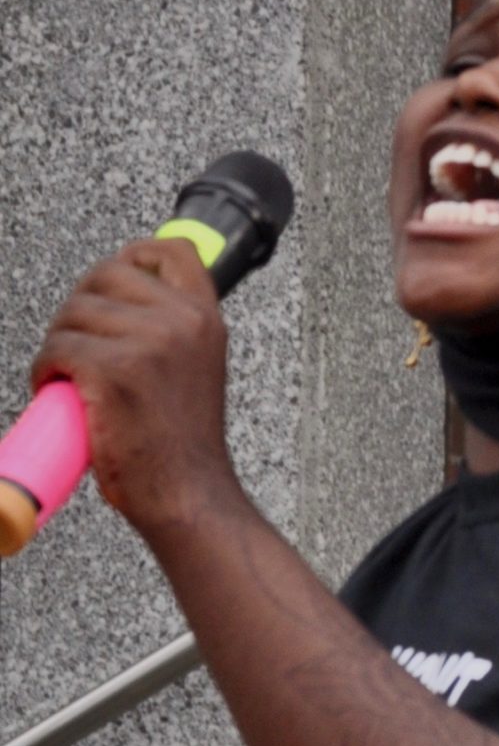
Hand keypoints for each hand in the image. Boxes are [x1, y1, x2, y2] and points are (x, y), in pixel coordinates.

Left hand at [31, 240, 235, 532]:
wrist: (187, 495)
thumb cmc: (183, 445)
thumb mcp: (198, 370)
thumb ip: (175, 331)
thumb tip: (126, 301)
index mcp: (206, 320)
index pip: (171, 251)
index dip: (135, 256)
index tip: (114, 284)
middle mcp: (181, 323)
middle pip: (105, 275)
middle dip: (81, 308)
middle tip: (81, 346)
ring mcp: (148, 343)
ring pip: (72, 315)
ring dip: (60, 345)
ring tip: (73, 378)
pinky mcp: (111, 369)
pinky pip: (56, 349)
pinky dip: (45, 371)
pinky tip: (60, 391)